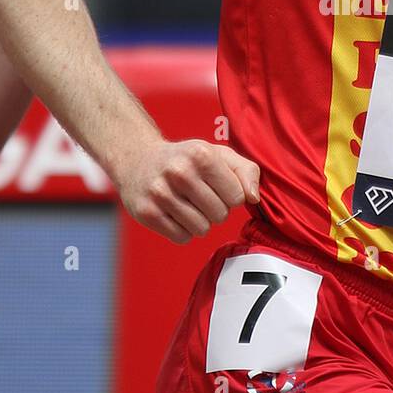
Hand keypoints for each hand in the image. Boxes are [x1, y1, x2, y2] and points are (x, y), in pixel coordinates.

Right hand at [117, 138, 260, 243]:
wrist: (138, 160)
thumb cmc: (187, 159)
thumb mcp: (218, 154)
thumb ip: (246, 171)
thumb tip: (253, 198)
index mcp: (201, 154)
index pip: (237, 197)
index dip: (231, 196)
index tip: (218, 187)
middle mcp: (179, 172)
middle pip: (220, 215)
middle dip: (216, 209)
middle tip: (201, 196)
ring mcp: (160, 193)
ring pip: (201, 229)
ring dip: (200, 221)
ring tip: (188, 204)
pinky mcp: (146, 213)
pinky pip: (181, 237)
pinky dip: (183, 230)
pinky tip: (174, 213)